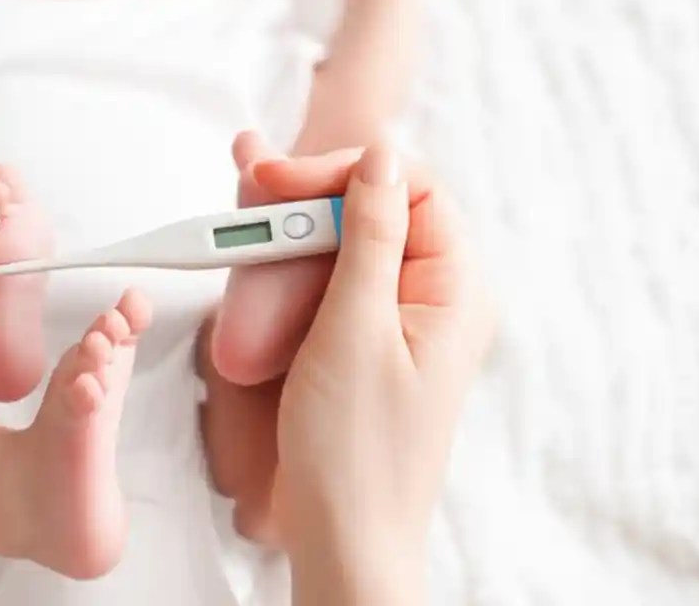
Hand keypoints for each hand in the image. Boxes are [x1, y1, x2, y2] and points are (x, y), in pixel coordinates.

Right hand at [208, 143, 491, 603]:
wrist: (348, 541)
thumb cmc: (356, 453)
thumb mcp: (354, 329)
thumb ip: (370, 235)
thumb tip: (383, 156)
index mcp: (456, 289)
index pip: (412, 187)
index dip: (344, 170)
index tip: (277, 177)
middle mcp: (439, 297)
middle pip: (378, 211)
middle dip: (308, 198)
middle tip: (248, 190)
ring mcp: (405, 322)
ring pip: (350, 246)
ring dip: (295, 234)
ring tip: (242, 231)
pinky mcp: (372, 344)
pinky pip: (338, 285)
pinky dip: (295, 272)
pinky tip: (259, 269)